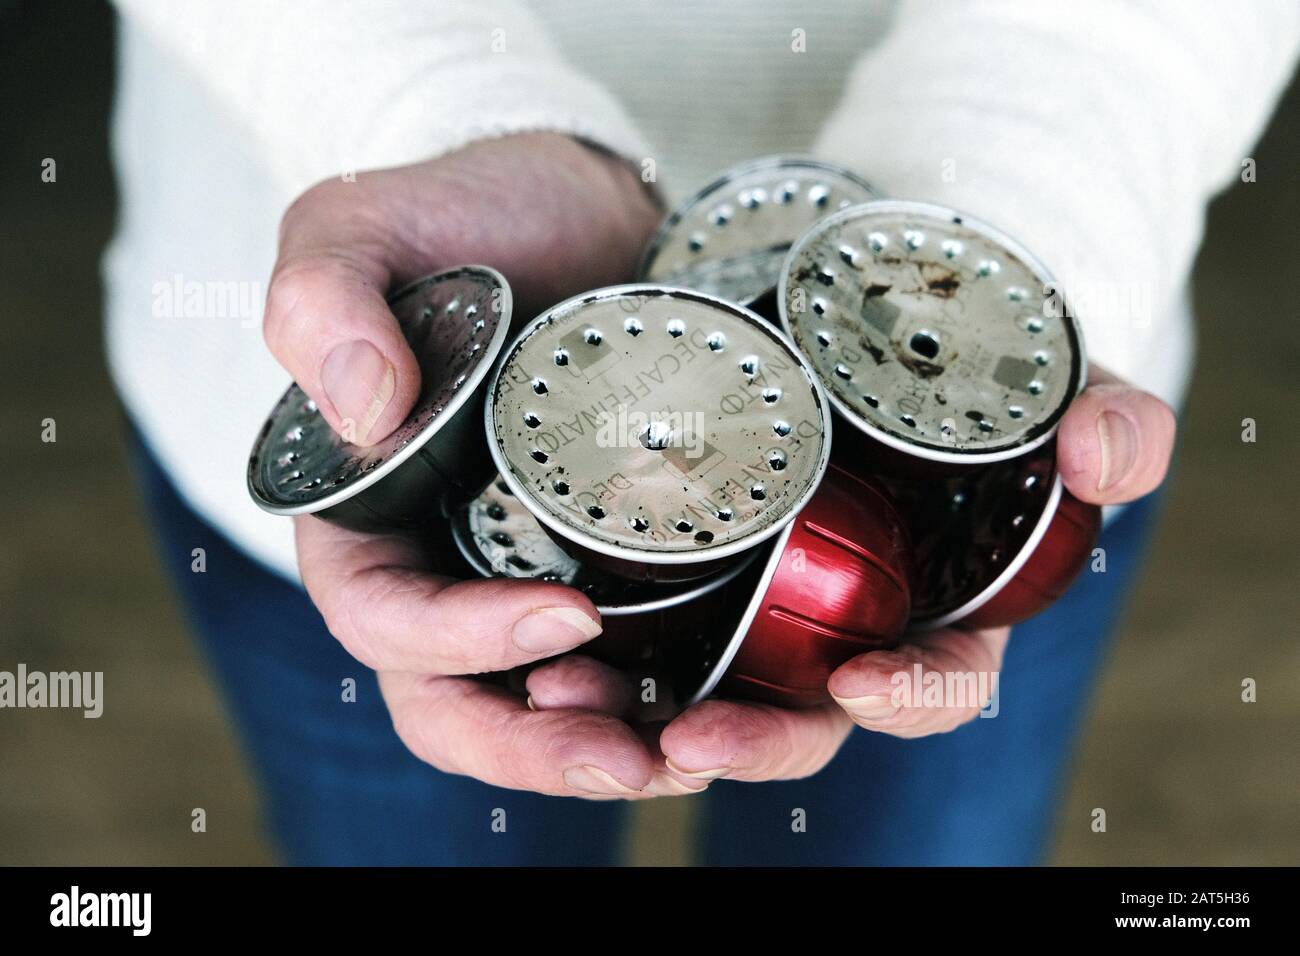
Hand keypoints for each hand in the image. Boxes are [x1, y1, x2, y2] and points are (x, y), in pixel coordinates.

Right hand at [266, 133, 669, 795]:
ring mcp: (527, 570)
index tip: (570, 614)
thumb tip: (364, 410)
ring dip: (613, 746)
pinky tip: (727, 704)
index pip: (384, 619)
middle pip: (460, 705)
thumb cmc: (457, 216)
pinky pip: (632, 657)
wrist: (572, 204)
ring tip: (692, 749)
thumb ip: (325, 303)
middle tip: (630, 758)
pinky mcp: (612, 558)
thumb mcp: (360, 230)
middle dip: (538, 750)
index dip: (462, 641)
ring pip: (546, 706)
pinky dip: (672, 694)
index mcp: (364, 517)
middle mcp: (441, 565)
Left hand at [532, 367, 1176, 787]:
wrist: (887, 329)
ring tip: (572, 702)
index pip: (934, 683)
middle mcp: (845, 627)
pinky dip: (596, 649)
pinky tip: (541, 643)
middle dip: (751, 736)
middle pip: (802, 714)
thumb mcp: (1064, 388)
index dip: (910, 696)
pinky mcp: (692, 566)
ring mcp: (765, 603)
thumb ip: (1116, 420)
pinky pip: (640, 626)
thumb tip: (1104, 457)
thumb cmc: (983, 383)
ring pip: (704, 687)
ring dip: (640, 715)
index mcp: (938, 613)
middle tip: (685, 741)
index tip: (866, 684)